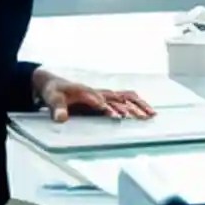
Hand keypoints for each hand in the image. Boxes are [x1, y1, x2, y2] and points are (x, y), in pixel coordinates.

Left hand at [33, 69, 156, 122]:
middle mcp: (99, 92)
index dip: (108, 108)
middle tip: (142, 117)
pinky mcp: (106, 99)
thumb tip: (61, 119)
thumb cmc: (55, 92)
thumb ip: (57, 109)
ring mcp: (104, 95)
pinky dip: (137, 104)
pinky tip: (146, 112)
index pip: (100, 100)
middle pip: (119, 98)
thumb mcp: (52, 99)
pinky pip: (125, 100)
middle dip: (131, 107)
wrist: (55, 84)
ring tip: (152, 114)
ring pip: (126, 98)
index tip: (117, 116)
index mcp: (86, 92)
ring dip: (139, 105)